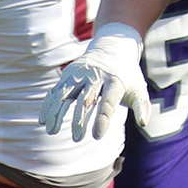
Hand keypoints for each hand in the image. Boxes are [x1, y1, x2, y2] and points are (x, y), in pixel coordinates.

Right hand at [38, 23, 147, 140]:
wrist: (113, 48)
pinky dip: (49, 105)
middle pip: (86, 100)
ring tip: (51, 131)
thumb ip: (142, 106)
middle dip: (79, 120)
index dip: (102, 120)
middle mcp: (96, 77)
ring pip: (67, 94)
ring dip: (57, 113)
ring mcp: (80, 74)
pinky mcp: (69, 74)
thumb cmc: (127, 75)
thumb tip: (143, 123)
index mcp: (114, 82)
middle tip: (77, 139)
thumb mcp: (139, 88)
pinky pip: (57, 90)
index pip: (108, 103)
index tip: (97, 137)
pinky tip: (43, 120)